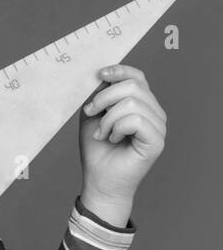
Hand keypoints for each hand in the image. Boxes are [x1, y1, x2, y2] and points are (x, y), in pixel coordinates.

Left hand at [78, 64, 165, 203]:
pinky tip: (112, 139)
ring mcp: (159, 126)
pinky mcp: (157, 141)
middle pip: (133, 86)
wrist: (99, 178)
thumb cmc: (96, 147)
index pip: (137, 76)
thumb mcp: (92, 114)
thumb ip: (99, 94)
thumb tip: (101, 74)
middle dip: (104, 97)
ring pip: (132, 103)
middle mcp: (154, 112)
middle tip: (91, 113)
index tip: (99, 75)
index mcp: (141, 103)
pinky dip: (116, 127)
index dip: (119, 70)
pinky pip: (135, 120)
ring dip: (108, 118)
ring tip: (102, 133)